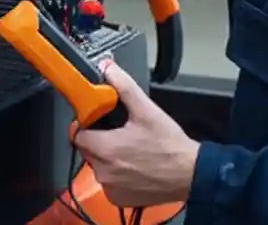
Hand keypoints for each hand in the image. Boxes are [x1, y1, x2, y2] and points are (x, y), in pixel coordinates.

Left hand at [74, 60, 199, 207]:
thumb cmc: (169, 145)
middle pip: (88, 150)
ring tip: (131, 151)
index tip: (98, 121)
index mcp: (104, 148)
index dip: (86, 124)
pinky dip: (117, 175)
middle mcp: (102, 171)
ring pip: (98, 166)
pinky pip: (109, 183)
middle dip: (100, 140)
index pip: (77, 134)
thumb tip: (108, 68)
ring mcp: (110, 187)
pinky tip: (134, 167)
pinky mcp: (119, 199)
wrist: (190, 174)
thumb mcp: (146, 110)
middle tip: (121, 134)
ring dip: (109, 158)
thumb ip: (123, 87)